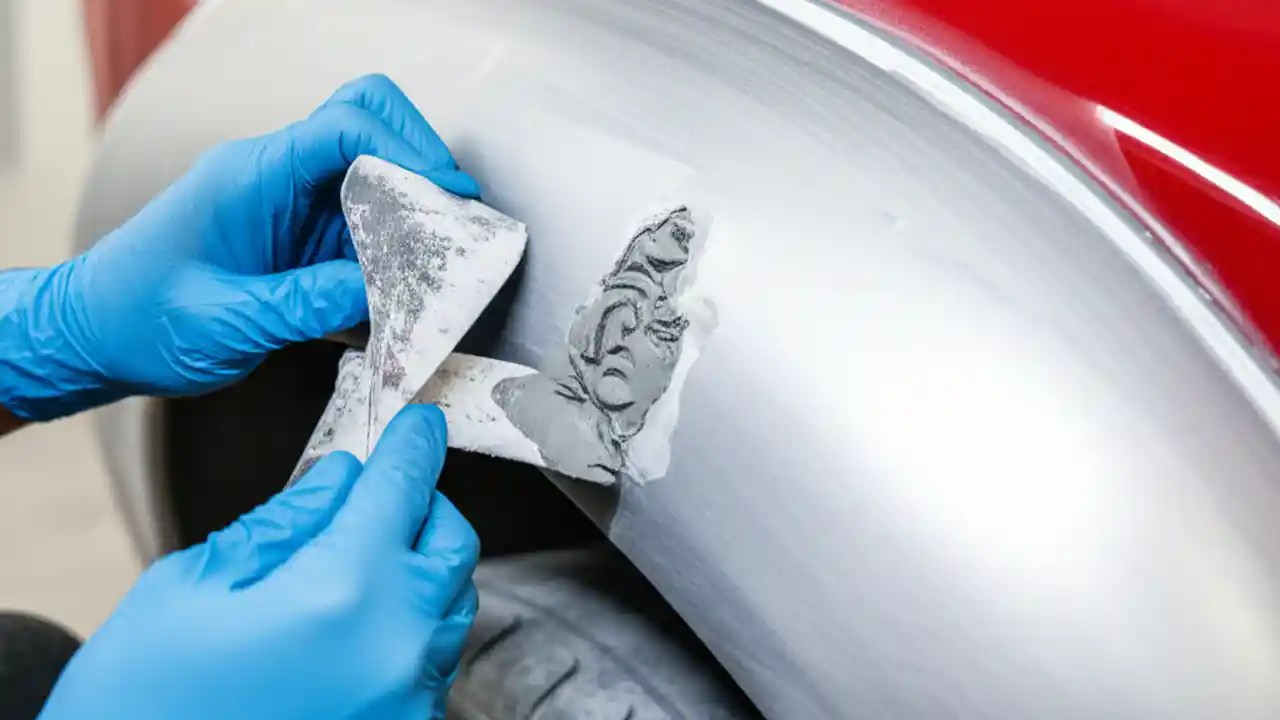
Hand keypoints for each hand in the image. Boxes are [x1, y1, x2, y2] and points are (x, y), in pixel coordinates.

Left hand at [0, 74, 477, 419]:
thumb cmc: (137, 318)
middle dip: (420, 165)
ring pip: (375, 179)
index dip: (406, 150)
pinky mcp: (302, 239)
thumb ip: (301, 305)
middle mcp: (276, 179)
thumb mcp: (221, 322)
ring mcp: (292, 206)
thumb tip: (375, 293)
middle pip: (369, 128)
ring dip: (412, 216)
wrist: (95, 334)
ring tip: (436, 266)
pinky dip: (393, 253)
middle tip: (454, 220)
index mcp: (251, 177)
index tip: (447, 193)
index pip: (344, 126)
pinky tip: (400, 292)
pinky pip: (363, 226)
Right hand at [39, 405, 479, 719]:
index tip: (419, 423)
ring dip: (420, 569)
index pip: (403, 487)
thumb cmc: (139, 704)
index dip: (412, 443)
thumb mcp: (191, 587)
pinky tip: (354, 629)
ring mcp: (408, 699)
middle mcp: (395, 647)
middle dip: (422, 506)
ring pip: (451, 604)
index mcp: (341, 592)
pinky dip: (409, 628)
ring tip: (358, 565)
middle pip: (451, 544)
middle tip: (378, 496)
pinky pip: (434, 661)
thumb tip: (339, 477)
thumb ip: (282, 522)